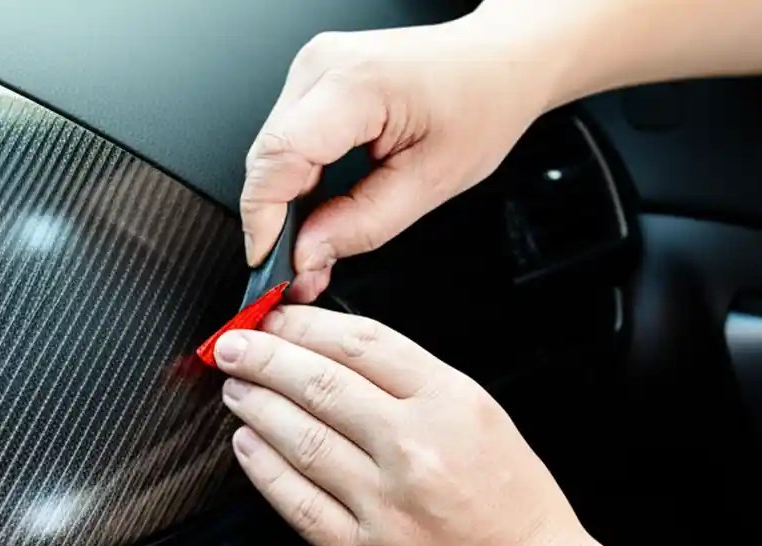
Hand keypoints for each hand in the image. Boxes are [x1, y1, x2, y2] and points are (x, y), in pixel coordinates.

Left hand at [213, 305, 588, 545]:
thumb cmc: (511, 504)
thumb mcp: (480, 416)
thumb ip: (413, 383)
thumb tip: (332, 350)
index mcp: (452, 403)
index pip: (361, 344)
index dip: (304, 325)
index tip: (272, 317)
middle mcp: (418, 449)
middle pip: (321, 385)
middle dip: (265, 358)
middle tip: (233, 346)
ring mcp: (387, 505)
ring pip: (302, 440)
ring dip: (257, 407)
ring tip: (236, 389)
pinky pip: (298, 503)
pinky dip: (264, 469)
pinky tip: (247, 446)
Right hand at [241, 15, 557, 300]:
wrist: (499, 60)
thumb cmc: (482, 101)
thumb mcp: (432, 180)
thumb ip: (363, 224)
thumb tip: (308, 255)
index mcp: (355, 84)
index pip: (278, 158)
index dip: (262, 219)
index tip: (268, 263)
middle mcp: (323, 66)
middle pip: (267, 158)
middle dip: (275, 221)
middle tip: (302, 269)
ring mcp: (314, 68)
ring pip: (271, 152)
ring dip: (284, 202)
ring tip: (315, 243)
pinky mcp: (315, 79)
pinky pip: (287, 138)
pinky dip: (296, 179)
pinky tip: (316, 207)